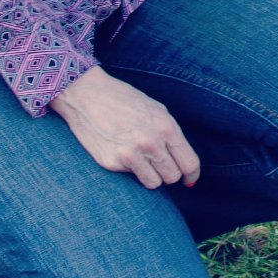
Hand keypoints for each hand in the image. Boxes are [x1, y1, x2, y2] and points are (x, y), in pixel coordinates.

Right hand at [48, 65, 201, 188]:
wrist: (86, 94)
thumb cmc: (123, 100)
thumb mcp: (156, 110)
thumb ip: (171, 135)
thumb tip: (184, 164)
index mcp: (166, 127)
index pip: (189, 163)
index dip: (191, 174)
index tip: (188, 180)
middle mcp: (151, 143)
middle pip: (172, 176)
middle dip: (168, 173)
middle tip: (159, 164)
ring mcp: (131, 155)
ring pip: (154, 183)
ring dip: (151, 176)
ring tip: (141, 159)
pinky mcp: (112, 163)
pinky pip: (130, 177)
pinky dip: (129, 169)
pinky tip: (121, 151)